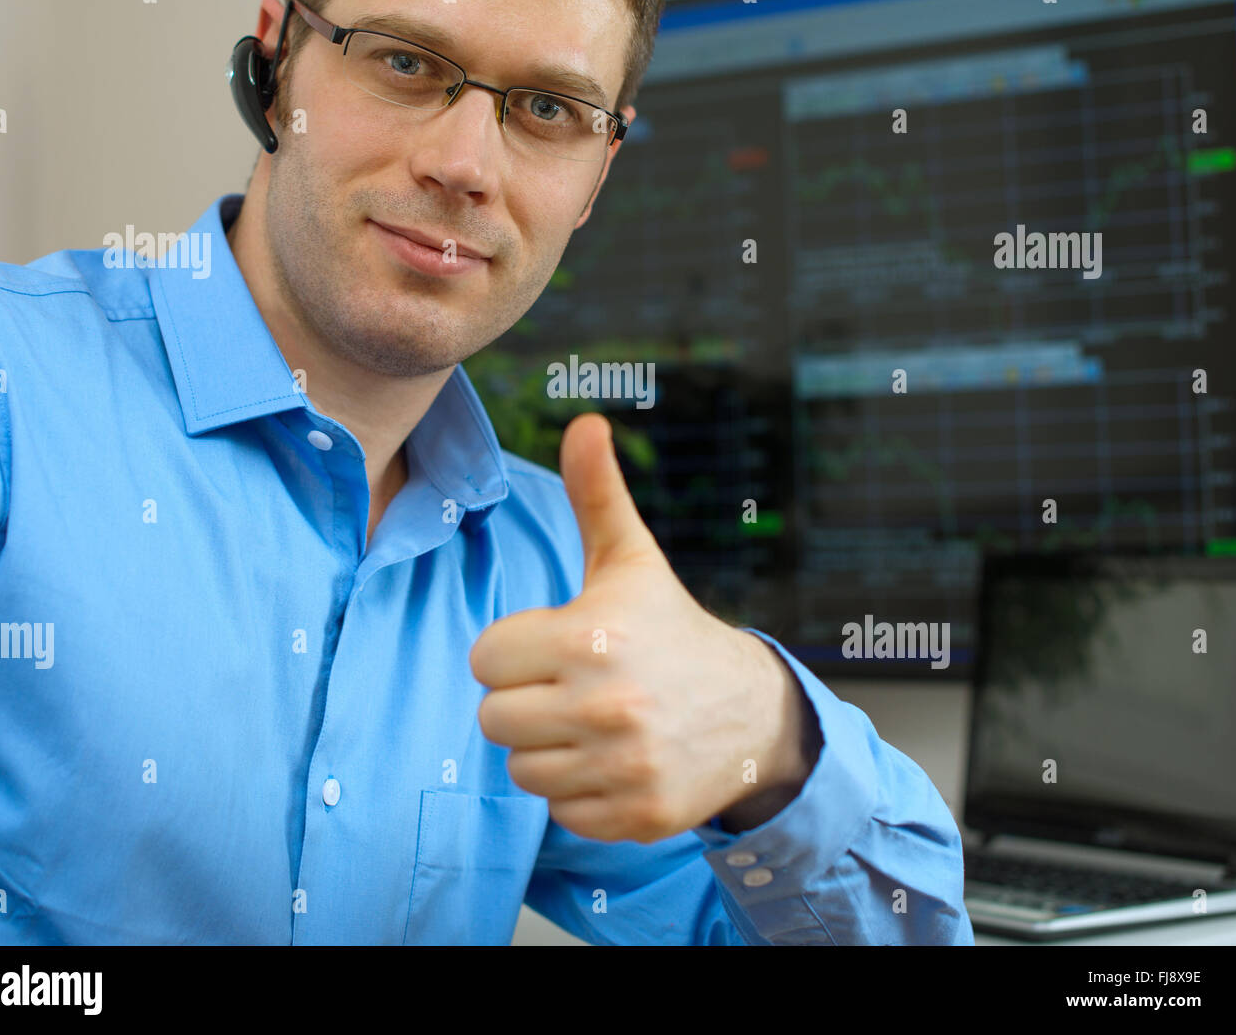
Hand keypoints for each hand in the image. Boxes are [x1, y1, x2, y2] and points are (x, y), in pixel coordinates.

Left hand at [469, 412, 809, 842]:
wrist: (750, 713)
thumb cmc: (669, 628)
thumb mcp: (630, 560)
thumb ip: (595, 494)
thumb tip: (584, 419)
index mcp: (590, 637)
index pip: (485, 660)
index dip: (514, 650)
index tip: (556, 645)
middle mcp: (605, 706)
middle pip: (493, 718)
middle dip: (525, 700)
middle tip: (573, 685)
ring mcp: (622, 766)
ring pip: (521, 769)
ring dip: (549, 748)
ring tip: (594, 722)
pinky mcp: (635, 815)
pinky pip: (560, 811)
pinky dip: (580, 790)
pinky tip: (614, 760)